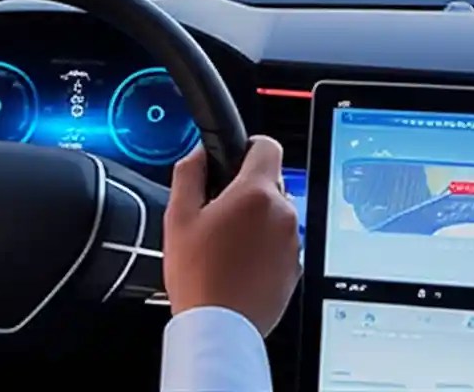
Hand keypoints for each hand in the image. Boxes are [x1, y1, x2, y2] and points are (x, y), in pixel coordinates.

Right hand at [163, 135, 300, 335]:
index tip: (235, 159)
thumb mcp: (178, 217)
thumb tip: (198, 154)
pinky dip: (265, 247)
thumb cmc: (198, 277)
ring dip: (256, 221)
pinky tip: (240, 264)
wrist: (219, 327)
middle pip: (270, 183)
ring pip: (275, 215)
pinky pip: (280, 243)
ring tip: (227, 246)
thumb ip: (188, 174)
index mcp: (256, 194)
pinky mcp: (295, 267)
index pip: (267, 146)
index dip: (248, 147)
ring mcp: (292, 242)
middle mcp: (283, 214)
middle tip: (218, 215)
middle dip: (246, 191)